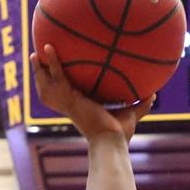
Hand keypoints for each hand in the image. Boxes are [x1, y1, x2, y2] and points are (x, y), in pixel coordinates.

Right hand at [30, 42, 154, 140]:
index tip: (59, 74)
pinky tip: (48, 48)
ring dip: (38, 69)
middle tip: (38, 61)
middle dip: (42, 76)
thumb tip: (155, 93)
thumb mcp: (132, 114)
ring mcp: (67, 102)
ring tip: (35, 53)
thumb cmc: (120, 134)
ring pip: (46, 84)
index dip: (61, 85)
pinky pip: (57, 76)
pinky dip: (52, 62)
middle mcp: (70, 105)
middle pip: (50, 90)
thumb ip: (141, 103)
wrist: (111, 141)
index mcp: (81, 108)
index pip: (68, 94)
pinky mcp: (69, 98)